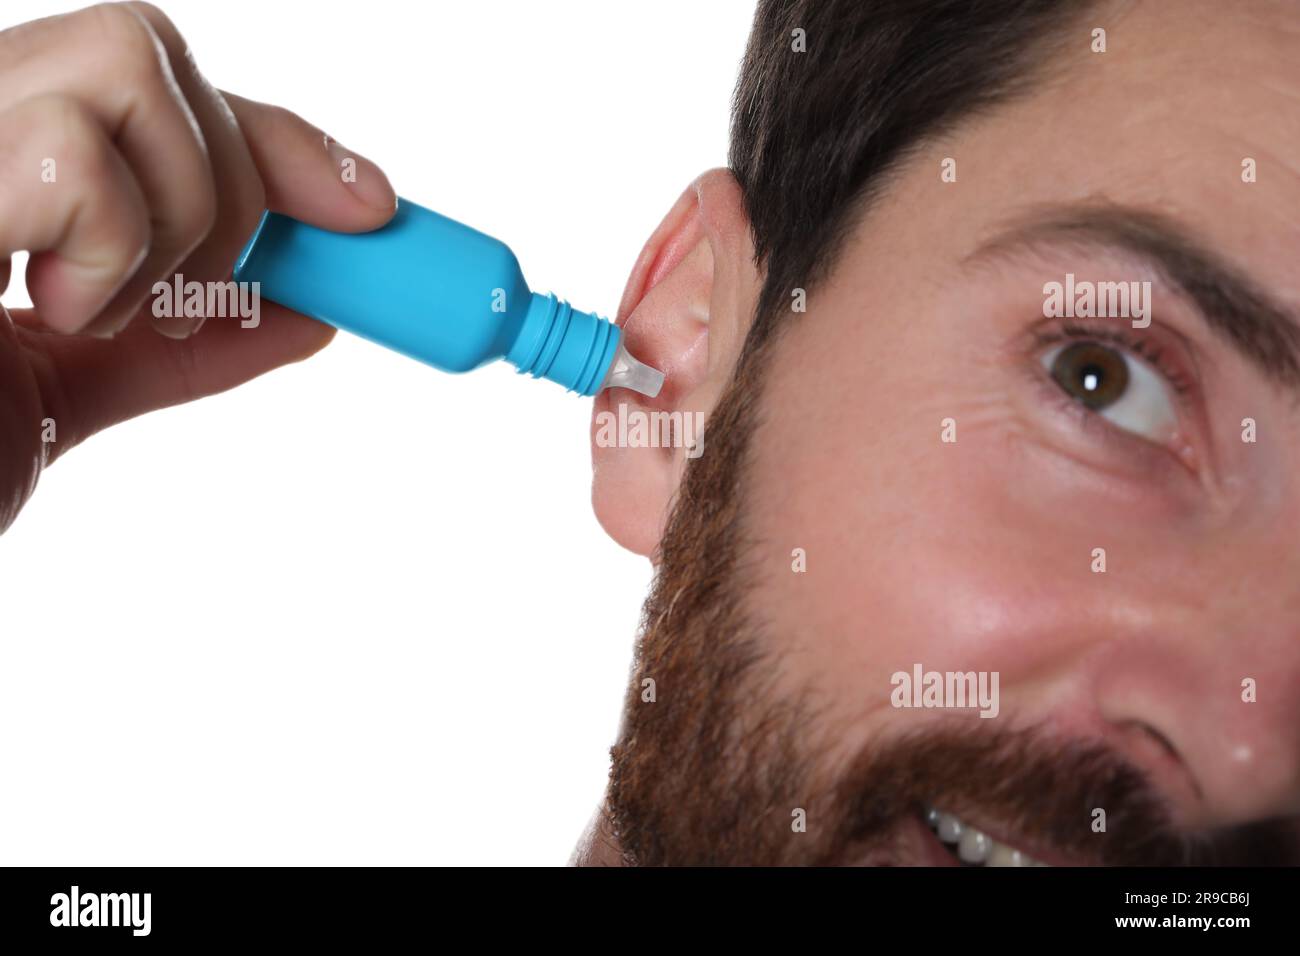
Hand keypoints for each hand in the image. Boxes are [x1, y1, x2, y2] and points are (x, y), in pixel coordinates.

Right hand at [0, 2, 396, 531]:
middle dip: (231, 182)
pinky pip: (68, 147)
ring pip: (129, 60)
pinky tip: (40, 310)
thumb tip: (311, 312)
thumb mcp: (63, 390)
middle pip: (153, 48)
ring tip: (89, 312)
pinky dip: (106, 243)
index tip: (368, 205)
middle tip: (187, 298)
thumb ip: (181, 344)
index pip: (153, 83)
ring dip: (169, 216)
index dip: (276, 135)